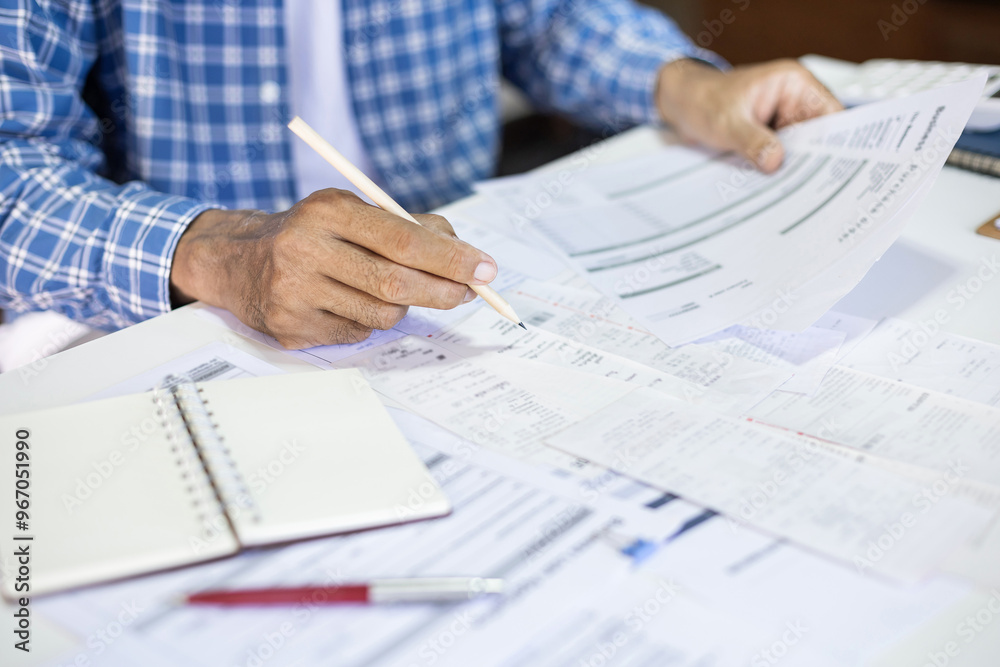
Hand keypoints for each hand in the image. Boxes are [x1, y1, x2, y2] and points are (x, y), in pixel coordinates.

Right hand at [169, 189, 497, 348]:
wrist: (238, 261)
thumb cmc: (312, 234)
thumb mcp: (352, 212)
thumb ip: (408, 227)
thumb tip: (466, 257)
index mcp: (328, 211)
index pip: (404, 239)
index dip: (451, 258)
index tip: (486, 270)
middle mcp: (306, 249)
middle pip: (396, 283)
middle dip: (443, 291)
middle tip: (469, 294)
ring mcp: (295, 292)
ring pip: (381, 313)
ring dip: (402, 307)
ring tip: (388, 290)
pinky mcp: (291, 327)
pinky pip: (357, 332)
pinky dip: (368, 321)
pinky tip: (349, 303)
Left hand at [655, 58, 841, 172]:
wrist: (680, 104)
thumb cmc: (701, 100)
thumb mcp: (726, 123)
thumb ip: (752, 141)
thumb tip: (775, 161)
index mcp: (792, 83)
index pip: (830, 113)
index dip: (837, 141)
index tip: (837, 168)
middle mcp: (793, 99)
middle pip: (818, 135)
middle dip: (815, 161)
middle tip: (813, 189)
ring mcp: (783, 119)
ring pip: (801, 150)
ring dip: (796, 168)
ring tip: (796, 193)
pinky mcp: (772, 136)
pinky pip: (783, 156)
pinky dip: (780, 170)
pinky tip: (779, 188)